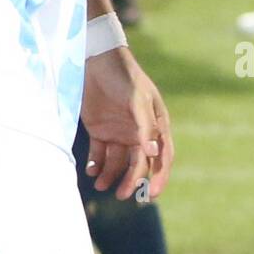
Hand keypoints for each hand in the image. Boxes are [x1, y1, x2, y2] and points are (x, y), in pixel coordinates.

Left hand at [81, 46, 172, 200]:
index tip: (153, 194)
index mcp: (155, 124)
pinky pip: (100, 154)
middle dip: (131, 180)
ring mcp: (119, 132)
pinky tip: (91, 171)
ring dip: (111, 175)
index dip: (159, 176)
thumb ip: (145, 126)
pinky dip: (96, 165)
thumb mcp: (137, 99)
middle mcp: (139, 132)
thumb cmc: (123, 76)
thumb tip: (153, 153)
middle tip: (121, 194)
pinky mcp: (100, 130)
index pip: (161, 156)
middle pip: (138, 163)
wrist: (95, 58)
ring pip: (118, 162)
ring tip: (101, 184)